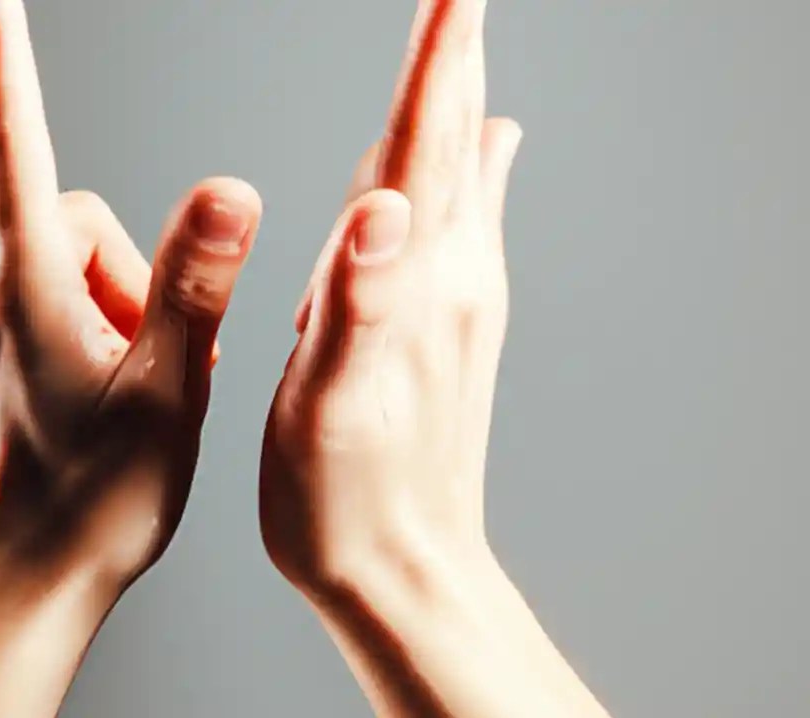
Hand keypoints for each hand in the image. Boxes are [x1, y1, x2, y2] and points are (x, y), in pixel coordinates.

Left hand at [0, 1, 259, 715]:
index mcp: (23, 290)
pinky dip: (51, 267)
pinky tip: (98, 327)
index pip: (9, 140)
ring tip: (141, 337)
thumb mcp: (167, 397)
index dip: (2, 51)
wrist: (9, 588)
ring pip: (3, 219)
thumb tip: (231, 189)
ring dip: (76, 237)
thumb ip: (196, 286)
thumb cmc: (94, 506)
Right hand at [260, 1, 607, 717]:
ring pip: (459, 166)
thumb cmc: (348, 502)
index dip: (437, 51)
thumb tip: (378, 206)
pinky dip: (461, 155)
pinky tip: (481, 143)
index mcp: (414, 282)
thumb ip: (354, 307)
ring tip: (459, 30)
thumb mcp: (329, 412)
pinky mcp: (449, 322)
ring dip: (457, 90)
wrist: (405, 571)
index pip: (426, 140)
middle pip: (452, 135)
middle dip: (454, 47)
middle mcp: (450, 276)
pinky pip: (461, 213)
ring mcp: (457, 298)